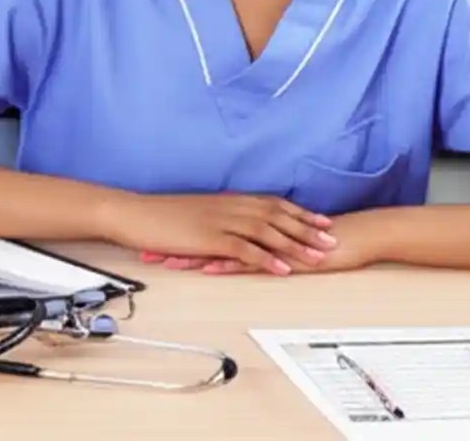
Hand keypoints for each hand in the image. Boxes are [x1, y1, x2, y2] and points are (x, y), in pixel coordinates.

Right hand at [97, 193, 337, 275]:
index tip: (321, 219)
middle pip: (278, 216)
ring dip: (295, 244)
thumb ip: (220, 214)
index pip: (273, 204)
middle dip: (307, 228)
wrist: (137, 213)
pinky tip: (282, 269)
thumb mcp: (197, 210)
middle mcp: (231, 207)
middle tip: (332, 238)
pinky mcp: (210, 238)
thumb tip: (234, 221)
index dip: (300, 212)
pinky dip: (266, 259)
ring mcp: (222, 221)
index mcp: (229, 199)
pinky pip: (244, 249)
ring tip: (317, 256)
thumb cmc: (162, 215)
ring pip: (268, 232)